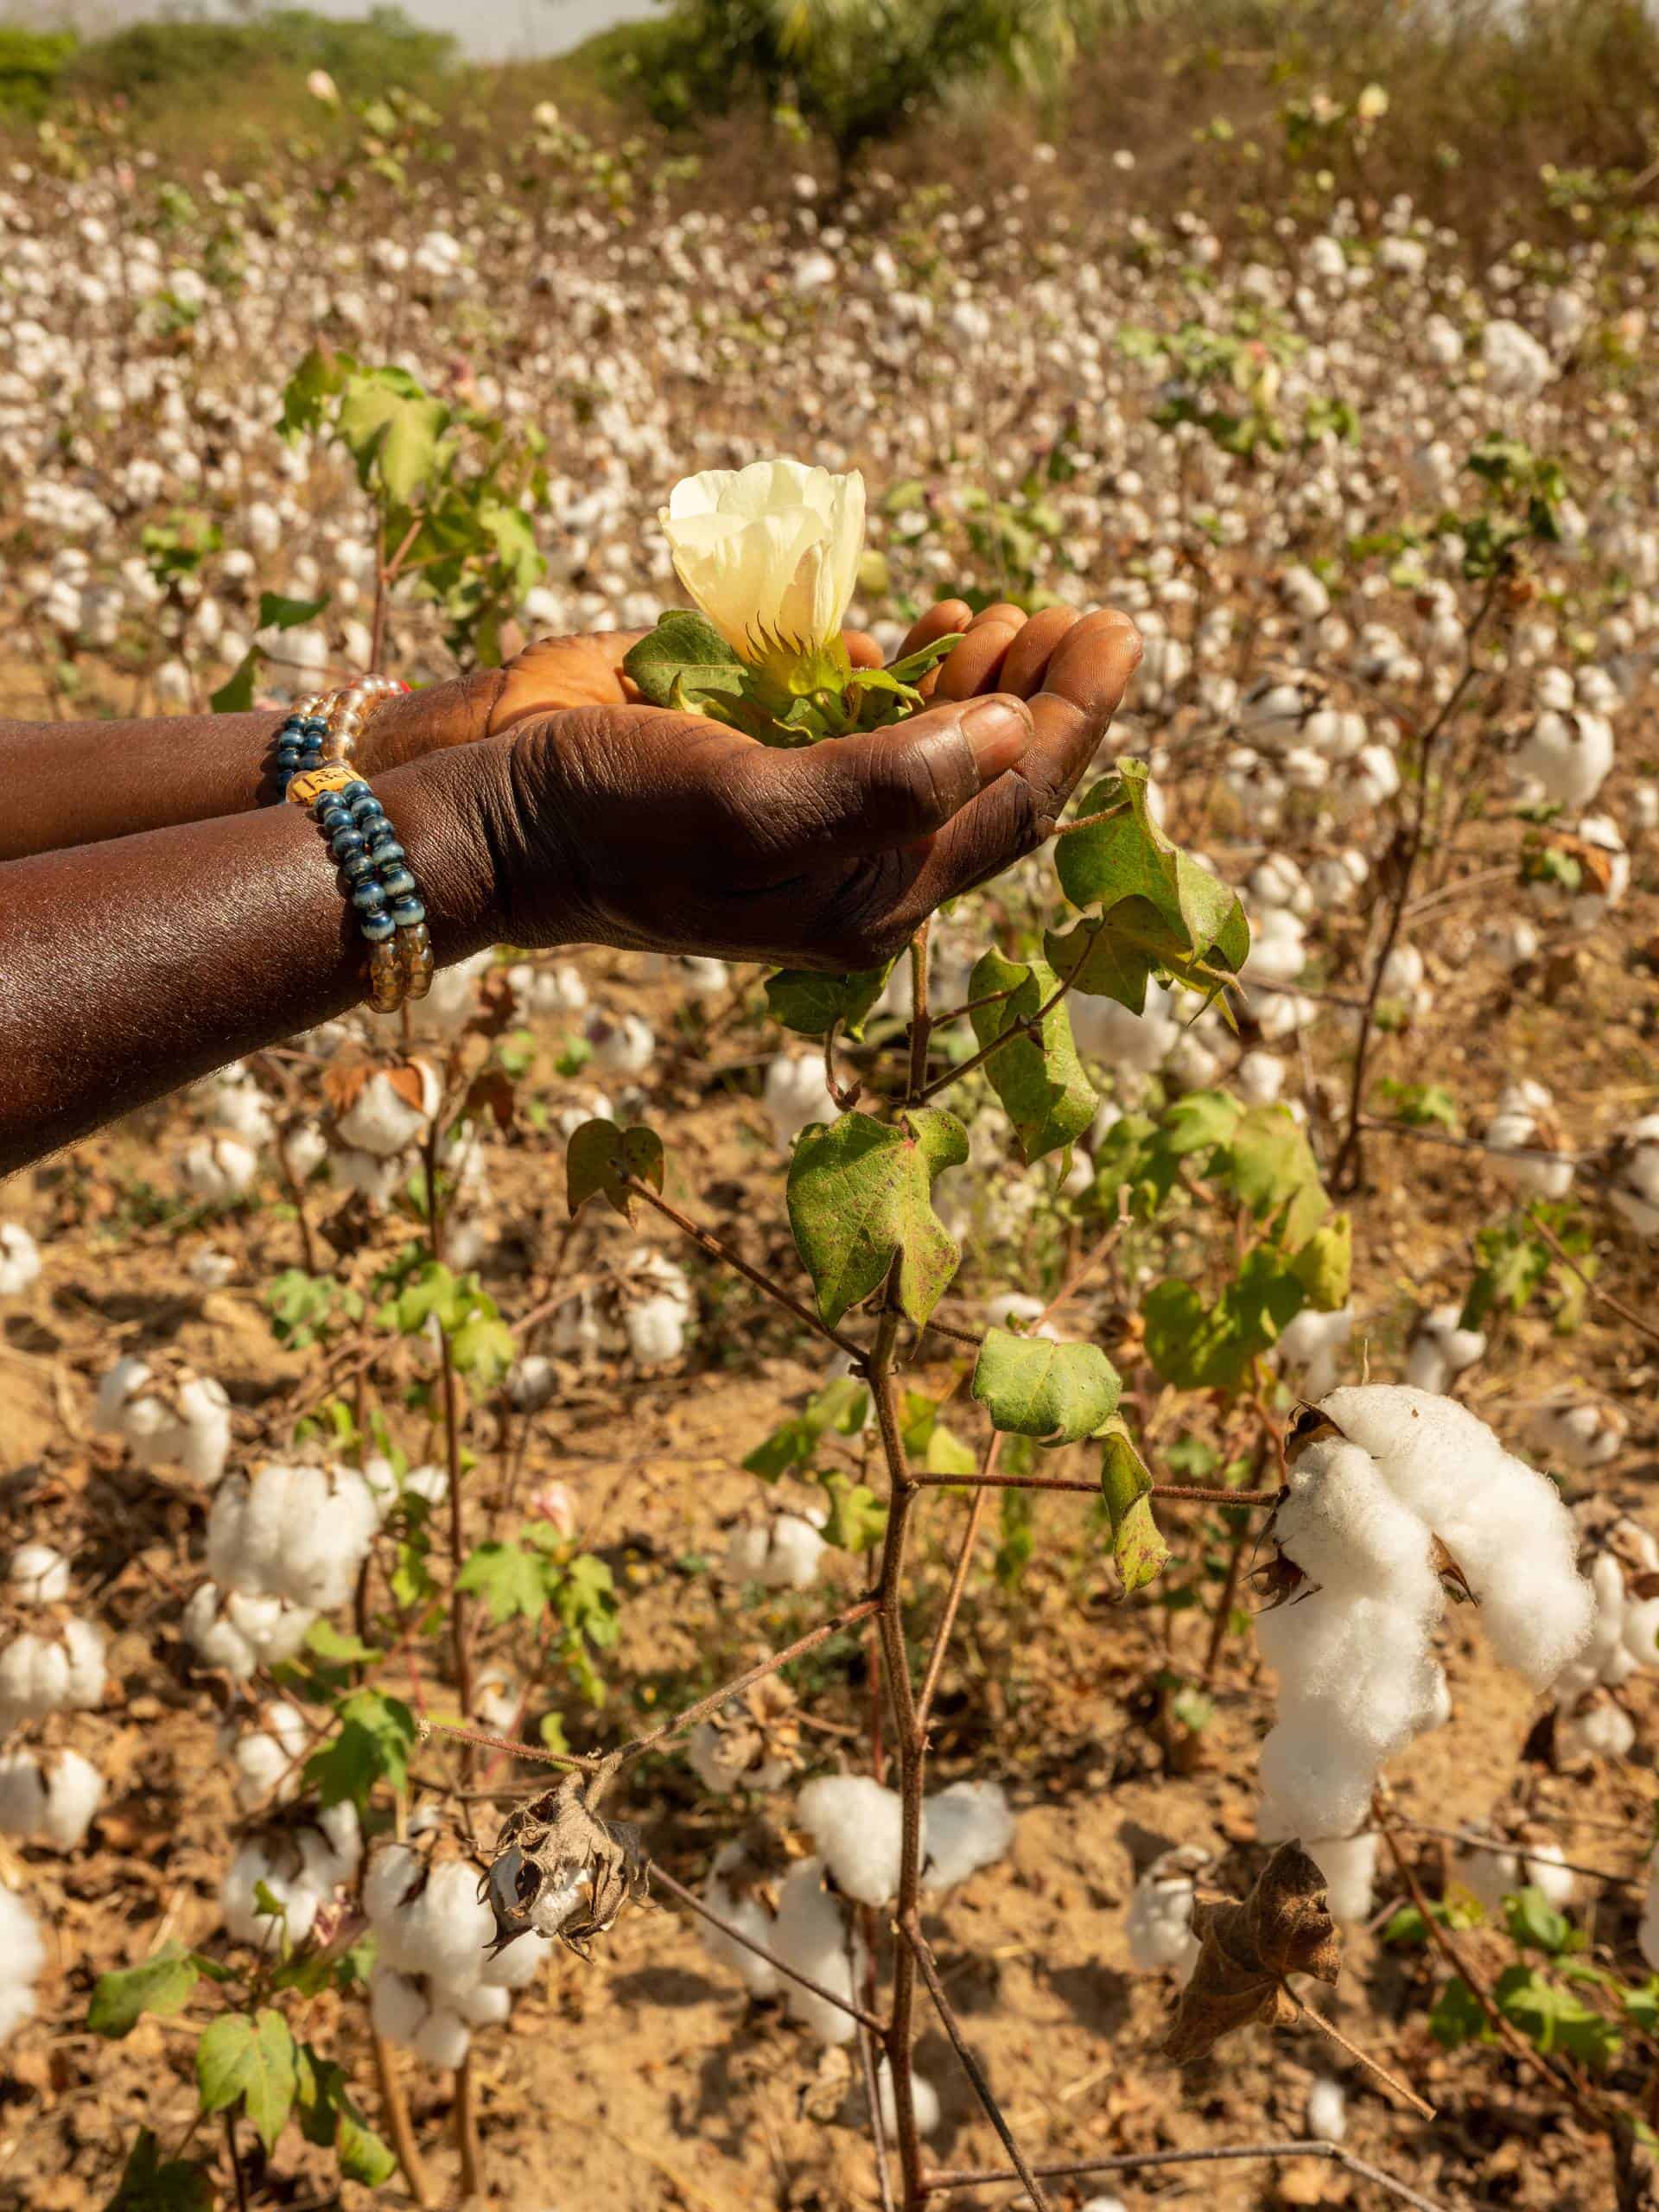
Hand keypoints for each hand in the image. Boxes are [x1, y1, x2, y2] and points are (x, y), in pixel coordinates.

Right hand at [484, 601, 1140, 968]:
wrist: (493, 807)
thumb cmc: (619, 818)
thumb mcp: (756, 809)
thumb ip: (890, 780)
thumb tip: (1016, 732)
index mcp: (869, 896)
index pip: (1010, 810)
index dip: (1075, 722)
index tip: (1114, 631)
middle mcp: (855, 858)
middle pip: (989, 776)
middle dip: (1044, 695)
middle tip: (1083, 617)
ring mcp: (812, 800)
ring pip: (934, 739)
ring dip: (981, 675)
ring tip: (1008, 615)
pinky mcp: (767, 748)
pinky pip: (861, 709)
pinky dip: (899, 664)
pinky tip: (927, 626)